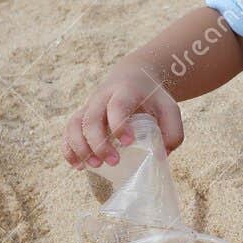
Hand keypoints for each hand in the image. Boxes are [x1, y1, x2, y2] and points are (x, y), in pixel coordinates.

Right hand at [62, 66, 183, 168]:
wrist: (134, 76)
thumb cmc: (153, 97)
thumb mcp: (170, 108)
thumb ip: (173, 131)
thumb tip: (162, 156)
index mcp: (125, 92)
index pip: (117, 106)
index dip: (119, 124)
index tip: (128, 142)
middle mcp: (102, 97)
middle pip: (91, 118)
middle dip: (99, 143)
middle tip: (113, 162)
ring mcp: (89, 106)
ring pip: (75, 124)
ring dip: (80, 147)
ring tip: (94, 166)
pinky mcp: (82, 116)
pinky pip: (69, 131)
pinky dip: (69, 149)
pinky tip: (78, 165)